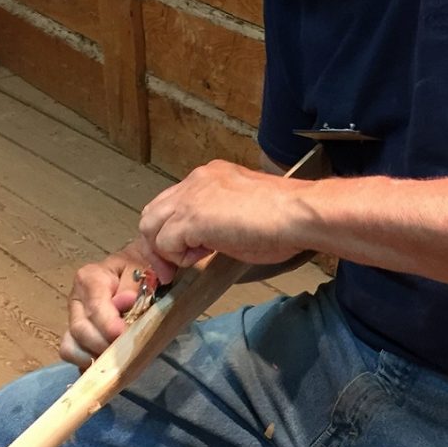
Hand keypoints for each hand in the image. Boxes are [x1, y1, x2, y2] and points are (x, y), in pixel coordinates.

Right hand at [61, 251, 152, 366]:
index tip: (122, 335)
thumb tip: (125, 300)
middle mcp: (76, 300)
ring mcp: (73, 320)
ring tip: (115, 358)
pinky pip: (73, 356)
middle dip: (103, 344)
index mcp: (90, 278)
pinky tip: (105, 365)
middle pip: (80, 330)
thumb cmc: (142, 271)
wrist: (140, 271)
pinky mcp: (76, 337)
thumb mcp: (142, 269)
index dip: (108, 324)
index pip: (94, 306)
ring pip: (70, 346)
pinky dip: (87, 365)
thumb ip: (133, 284)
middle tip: (125, 350)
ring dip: (93, 357)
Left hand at [138, 160, 311, 276]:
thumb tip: (208, 242)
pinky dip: (177, 258)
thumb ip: (219, 220)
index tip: (183, 254)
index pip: (172, 202)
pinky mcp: (191, 217)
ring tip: (186, 266)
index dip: (171, 231)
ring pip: (150, 226)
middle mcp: (196, 181)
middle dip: (156, 244)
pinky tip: (202, 259)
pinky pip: (164, 243)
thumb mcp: (242, 211)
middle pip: (152, 213)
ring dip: (164, 252)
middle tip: (171, 270)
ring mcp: (191, 197)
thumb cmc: (284, 218)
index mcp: (210, 176)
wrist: (297, 214)